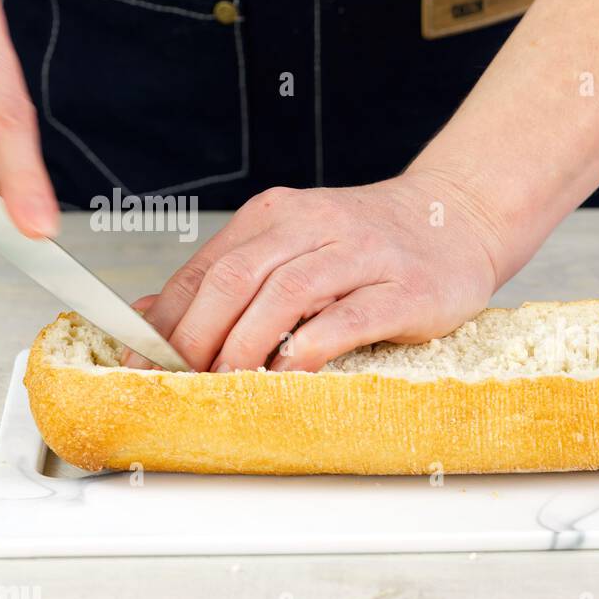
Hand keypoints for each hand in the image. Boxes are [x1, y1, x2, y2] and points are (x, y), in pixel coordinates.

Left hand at [128, 171, 503, 371]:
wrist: (458, 220)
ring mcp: (363, 255)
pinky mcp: (404, 290)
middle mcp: (317, 226)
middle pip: (238, 278)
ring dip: (246, 345)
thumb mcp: (296, 246)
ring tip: (227, 383)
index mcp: (279, 214)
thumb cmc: (372, 246)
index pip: (208, 268)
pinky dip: (308, 350)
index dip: (167, 318)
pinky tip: (288, 376)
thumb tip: (146, 317)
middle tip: (178, 380)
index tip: (140, 362)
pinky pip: (346, 321)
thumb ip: (230, 277)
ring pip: (286, 295)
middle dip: (197, 336)